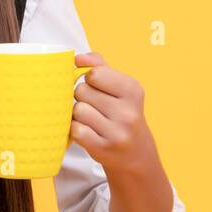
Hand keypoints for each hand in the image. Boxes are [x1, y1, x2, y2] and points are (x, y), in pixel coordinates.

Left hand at [71, 51, 158, 173]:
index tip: (98, 88)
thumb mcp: (119, 86)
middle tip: (95, 107)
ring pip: (77, 110)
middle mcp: (128, 111)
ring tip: (92, 120)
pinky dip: (76, 129)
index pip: (95, 73)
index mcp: (133, 90)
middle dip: (83, 97)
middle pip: (82, 91)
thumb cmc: (122, 113)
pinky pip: (75, 129)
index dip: (90, 80)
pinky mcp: (103, 148)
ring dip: (78, 114)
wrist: (135, 154)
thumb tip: (77, 58)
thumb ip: (98, 65)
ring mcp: (116, 132)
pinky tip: (88, 132)